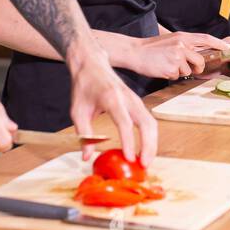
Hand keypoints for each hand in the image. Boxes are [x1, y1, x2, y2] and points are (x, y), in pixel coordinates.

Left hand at [65, 45, 157, 165]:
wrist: (92, 64)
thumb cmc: (84, 87)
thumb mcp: (77, 111)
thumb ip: (84, 134)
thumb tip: (87, 157)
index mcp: (112, 99)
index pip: (125, 123)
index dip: (129, 142)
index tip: (130, 158)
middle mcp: (129, 98)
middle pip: (147, 123)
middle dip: (148, 146)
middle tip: (144, 165)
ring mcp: (136, 100)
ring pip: (152, 123)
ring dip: (152, 143)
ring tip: (146, 162)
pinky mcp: (138, 103)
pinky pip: (149, 121)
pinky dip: (150, 137)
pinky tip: (145, 150)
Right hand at [125, 32, 229, 79]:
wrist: (135, 52)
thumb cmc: (152, 48)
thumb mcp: (171, 41)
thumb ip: (185, 46)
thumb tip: (198, 56)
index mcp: (182, 37)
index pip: (206, 38)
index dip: (218, 43)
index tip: (228, 48)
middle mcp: (182, 45)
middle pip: (200, 60)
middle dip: (197, 68)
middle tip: (190, 69)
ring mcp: (177, 56)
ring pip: (188, 71)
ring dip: (180, 72)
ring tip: (167, 65)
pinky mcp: (171, 68)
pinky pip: (177, 76)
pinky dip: (171, 75)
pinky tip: (162, 69)